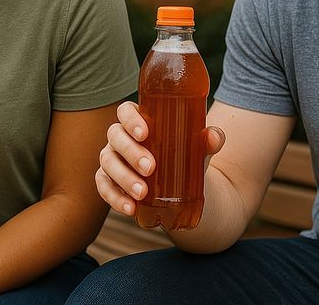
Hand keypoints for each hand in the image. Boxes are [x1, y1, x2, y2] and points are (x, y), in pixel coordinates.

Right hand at [95, 101, 224, 217]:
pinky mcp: (109, 181)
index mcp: (139, 120)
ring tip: (142, 193)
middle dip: (131, 152)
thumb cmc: (186, 156)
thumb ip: (209, 141)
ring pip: (108, 162)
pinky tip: (130, 208)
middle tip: (150, 168)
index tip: (145, 133)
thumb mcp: (199, 149)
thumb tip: (215, 137)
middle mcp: (121, 137)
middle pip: (115, 136)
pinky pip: (104, 187)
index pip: (126, 111)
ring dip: (123, 177)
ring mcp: (113, 159)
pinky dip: (114, 198)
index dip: (130, 119)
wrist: (184, 188)